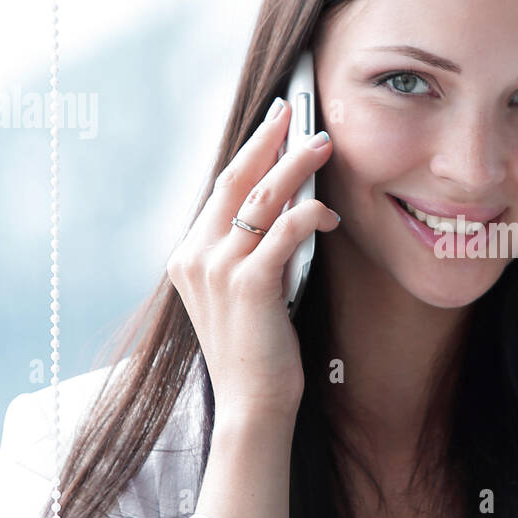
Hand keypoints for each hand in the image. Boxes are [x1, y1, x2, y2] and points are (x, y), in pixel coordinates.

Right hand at [166, 96, 338, 424]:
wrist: (251, 405)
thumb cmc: (256, 352)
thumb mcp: (243, 293)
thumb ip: (249, 252)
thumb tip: (285, 208)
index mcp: (188, 257)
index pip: (219, 189)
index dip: (248, 152)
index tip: (271, 124)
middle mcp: (194, 257)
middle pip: (234, 180)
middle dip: (267, 141)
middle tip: (293, 111)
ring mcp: (217, 270)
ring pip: (260, 198)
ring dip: (294, 166)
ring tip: (321, 144)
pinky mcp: (248, 285)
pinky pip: (283, 231)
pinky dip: (309, 214)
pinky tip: (328, 212)